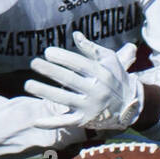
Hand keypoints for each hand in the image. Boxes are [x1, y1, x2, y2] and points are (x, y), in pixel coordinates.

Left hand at [26, 32, 142, 131]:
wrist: (131, 105)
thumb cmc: (116, 77)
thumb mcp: (109, 60)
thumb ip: (91, 48)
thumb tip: (75, 34)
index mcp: (101, 74)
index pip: (79, 64)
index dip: (63, 57)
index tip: (47, 52)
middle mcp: (96, 91)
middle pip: (69, 80)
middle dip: (50, 71)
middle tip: (33, 62)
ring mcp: (90, 107)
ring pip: (64, 99)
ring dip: (44, 92)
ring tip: (28, 84)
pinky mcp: (84, 121)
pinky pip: (65, 122)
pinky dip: (50, 123)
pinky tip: (35, 121)